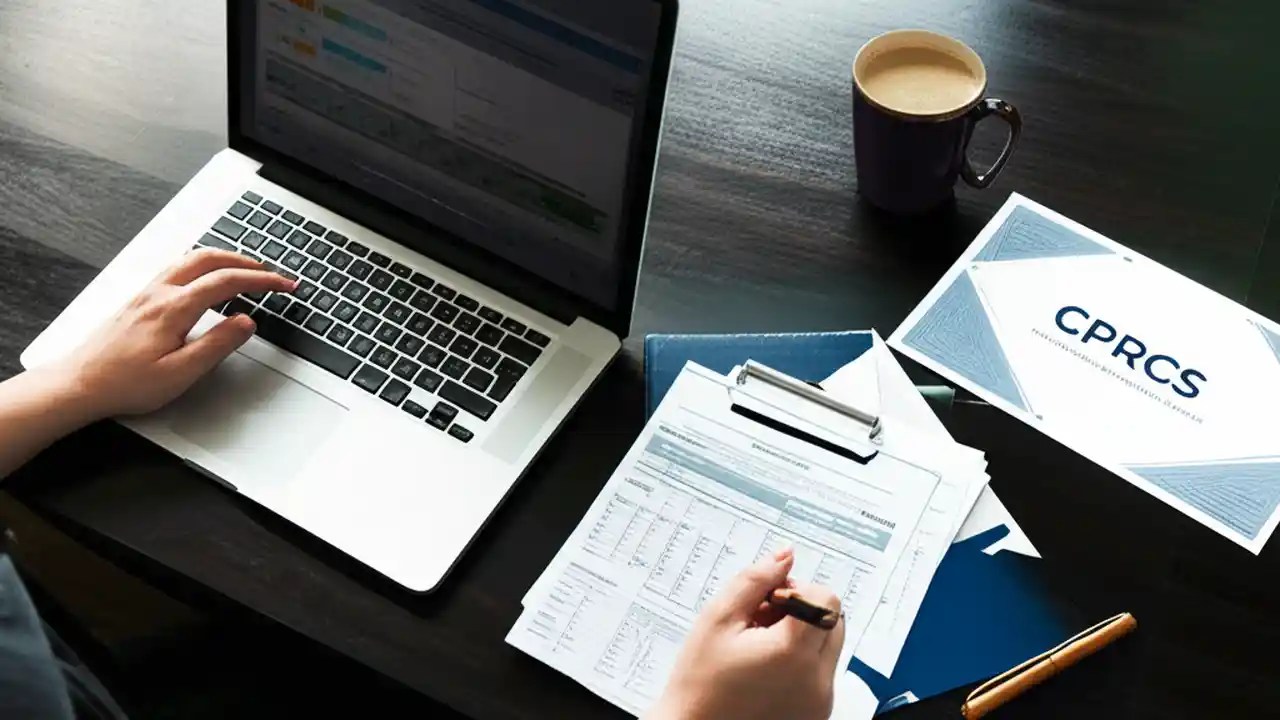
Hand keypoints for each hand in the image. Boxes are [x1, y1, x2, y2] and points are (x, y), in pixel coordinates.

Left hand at [56, 249, 295, 418]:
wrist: (79, 384)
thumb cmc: (124, 383)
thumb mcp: (180, 373)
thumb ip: (217, 344)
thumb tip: (246, 323)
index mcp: (173, 308)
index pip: (227, 281)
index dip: (262, 279)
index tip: (284, 284)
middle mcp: (159, 293)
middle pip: (209, 258)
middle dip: (246, 261)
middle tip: (270, 273)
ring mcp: (147, 293)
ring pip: (190, 259)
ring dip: (224, 258)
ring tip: (245, 270)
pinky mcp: (139, 300)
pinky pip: (177, 268)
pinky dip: (202, 265)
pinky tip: (206, 279)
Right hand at [646, 549, 845, 719]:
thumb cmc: (699, 683)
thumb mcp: (718, 619)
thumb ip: (754, 580)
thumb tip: (784, 556)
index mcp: (794, 653)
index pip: (825, 599)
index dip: (796, 590)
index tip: (767, 602)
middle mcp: (816, 680)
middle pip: (833, 620)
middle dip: (801, 609)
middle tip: (761, 618)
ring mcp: (820, 700)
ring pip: (828, 644)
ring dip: (802, 633)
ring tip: (760, 645)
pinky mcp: (817, 711)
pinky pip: (821, 671)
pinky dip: (800, 660)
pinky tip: (766, 667)